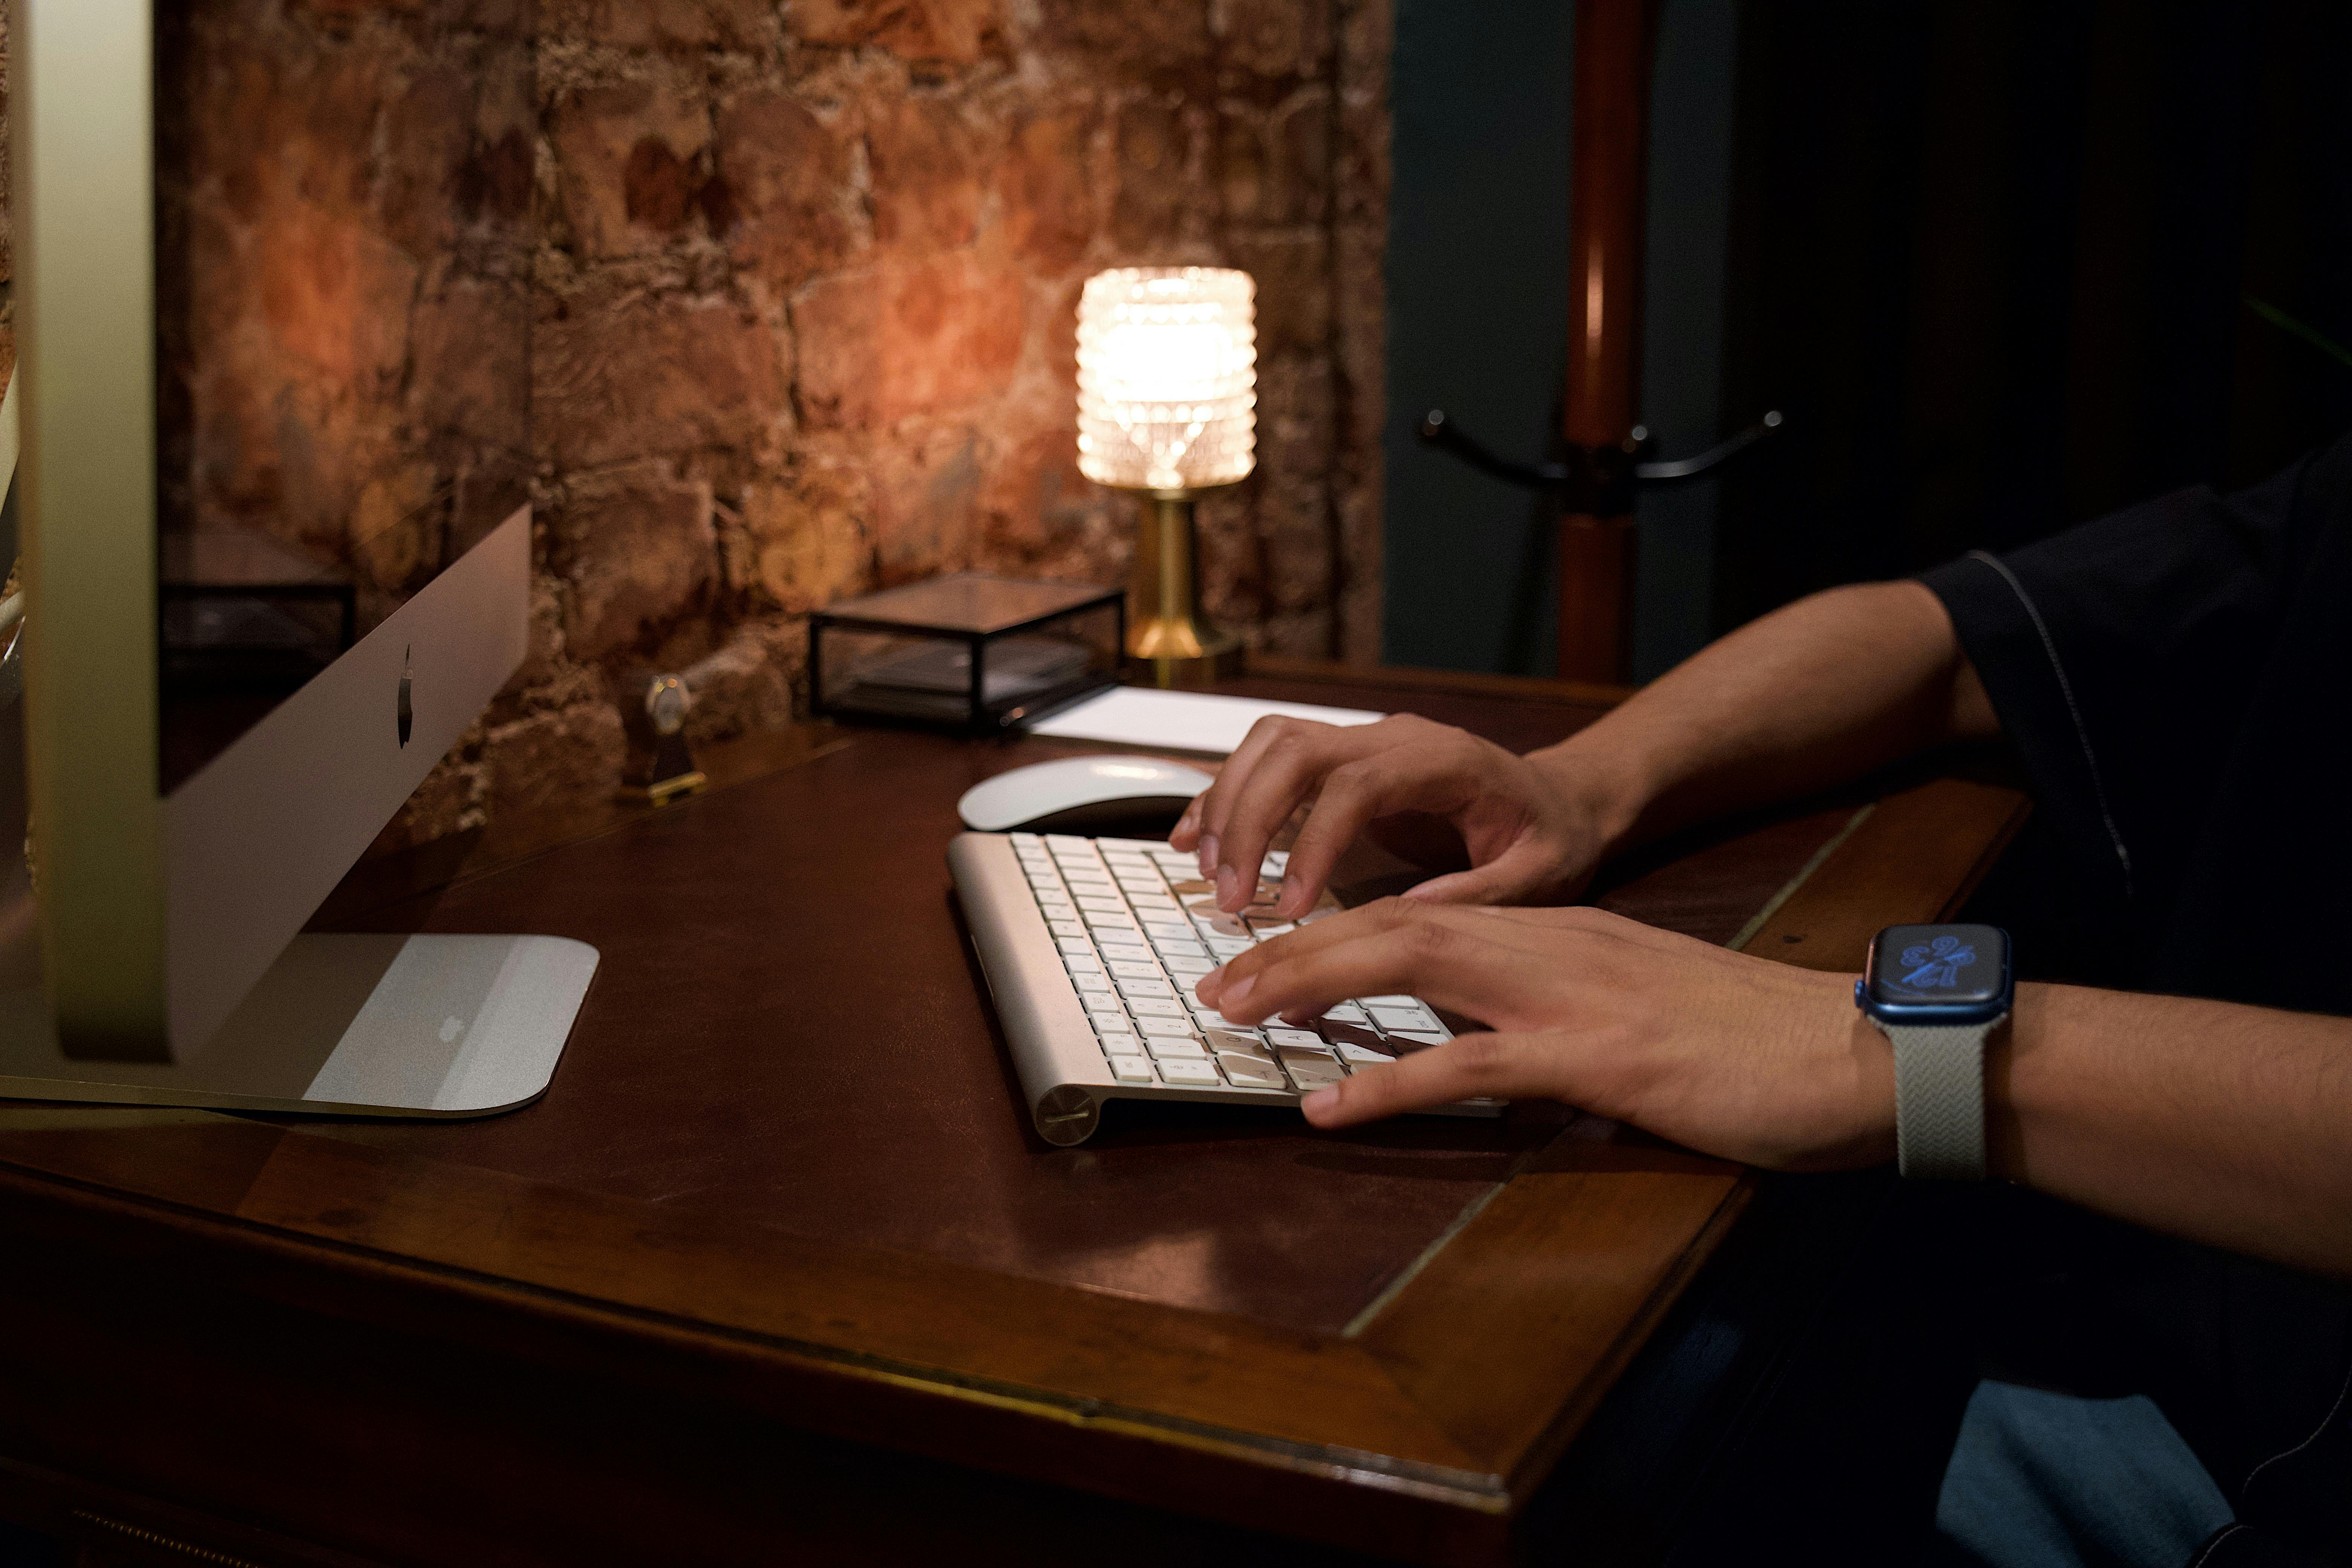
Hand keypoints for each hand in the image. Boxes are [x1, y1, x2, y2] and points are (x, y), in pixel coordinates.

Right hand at [1167, 713, 1632, 918]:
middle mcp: (1392, 737)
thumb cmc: (1550, 836)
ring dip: (1228, 804)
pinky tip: (1194, 839)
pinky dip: (1224, 795)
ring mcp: (1361, 741)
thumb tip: (1411, 913)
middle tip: (1230, 898)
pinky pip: (1265, 759)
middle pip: (1295, 751)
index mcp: (1443, 759)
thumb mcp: (1542, 873)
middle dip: (1250, 821)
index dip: (1314, 842)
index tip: (1288, 908)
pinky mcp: (1338, 760)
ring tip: (1209, 873)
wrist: (1557, 799)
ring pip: (1269, 744)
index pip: (1355, 784)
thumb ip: (1483, 892)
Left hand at [1191, 899, 1893, 1171]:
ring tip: (1240, 1012)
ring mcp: (1572, 996)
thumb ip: (1564, 1008)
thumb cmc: (1752, 1038)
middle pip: (1394, 922)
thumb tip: (1497, 1036)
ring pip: (1414, 966)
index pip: (1424, 912)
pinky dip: (1390, 1083)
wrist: (1855, 1049)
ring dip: (1315, 986)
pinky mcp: (1600, 1056)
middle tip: (1218, 977)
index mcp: (1560, 934)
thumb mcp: (1639, 1005)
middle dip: (1296, 947)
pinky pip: (1473, 1064)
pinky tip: (1329, 1105)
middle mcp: (1552, 946)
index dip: (1335, 930)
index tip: (1268, 953)